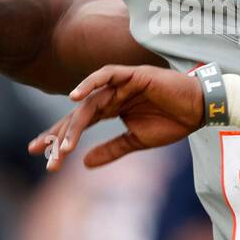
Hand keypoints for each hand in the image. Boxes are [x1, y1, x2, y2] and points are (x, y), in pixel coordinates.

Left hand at [27, 64, 202, 170]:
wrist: (200, 110)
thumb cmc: (172, 122)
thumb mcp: (137, 141)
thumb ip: (111, 150)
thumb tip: (85, 164)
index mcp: (110, 109)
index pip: (77, 123)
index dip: (58, 137)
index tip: (40, 156)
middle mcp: (110, 95)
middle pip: (77, 114)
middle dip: (59, 136)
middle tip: (45, 156)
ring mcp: (120, 84)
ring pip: (88, 102)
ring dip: (74, 123)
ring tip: (63, 145)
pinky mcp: (132, 75)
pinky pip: (106, 75)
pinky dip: (90, 82)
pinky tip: (75, 96)